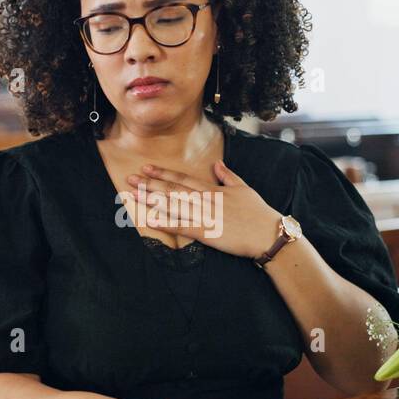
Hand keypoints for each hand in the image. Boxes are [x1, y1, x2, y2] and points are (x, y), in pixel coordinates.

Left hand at [126, 160, 281, 259]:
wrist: (268, 233)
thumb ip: (228, 176)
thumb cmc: (259, 212)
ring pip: (173, 206)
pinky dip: (165, 223)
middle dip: (150, 184)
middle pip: (172, 190)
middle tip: (130, 179)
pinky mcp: (207, 233)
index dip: (163, 173)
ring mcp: (205, 216)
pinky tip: (150, 220)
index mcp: (213, 189)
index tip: (146, 168)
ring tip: (134, 195)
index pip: (182, 179)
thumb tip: (217, 164)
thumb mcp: (244, 188)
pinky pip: (182, 227)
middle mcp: (206, 200)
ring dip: (152, 200)